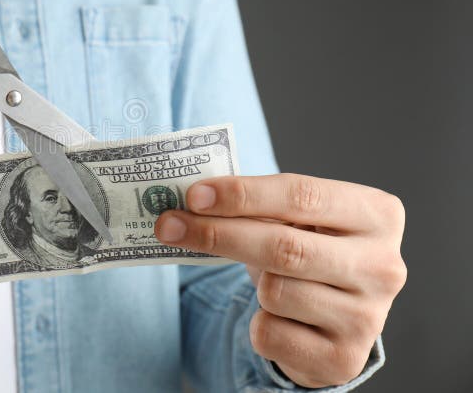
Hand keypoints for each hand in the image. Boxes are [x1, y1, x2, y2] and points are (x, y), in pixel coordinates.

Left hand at [155, 173, 405, 387]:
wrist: (337, 318)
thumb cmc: (310, 251)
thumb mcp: (296, 221)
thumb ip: (257, 207)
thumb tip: (191, 201)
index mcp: (377, 215)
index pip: (301, 194)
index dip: (242, 194)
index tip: (193, 195)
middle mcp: (384, 265)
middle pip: (284, 245)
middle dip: (217, 234)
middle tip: (169, 225)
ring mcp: (368, 316)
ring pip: (275, 292)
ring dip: (253, 284)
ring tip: (268, 281)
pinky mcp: (344, 358)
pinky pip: (270, 333)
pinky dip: (259, 322)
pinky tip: (279, 317)